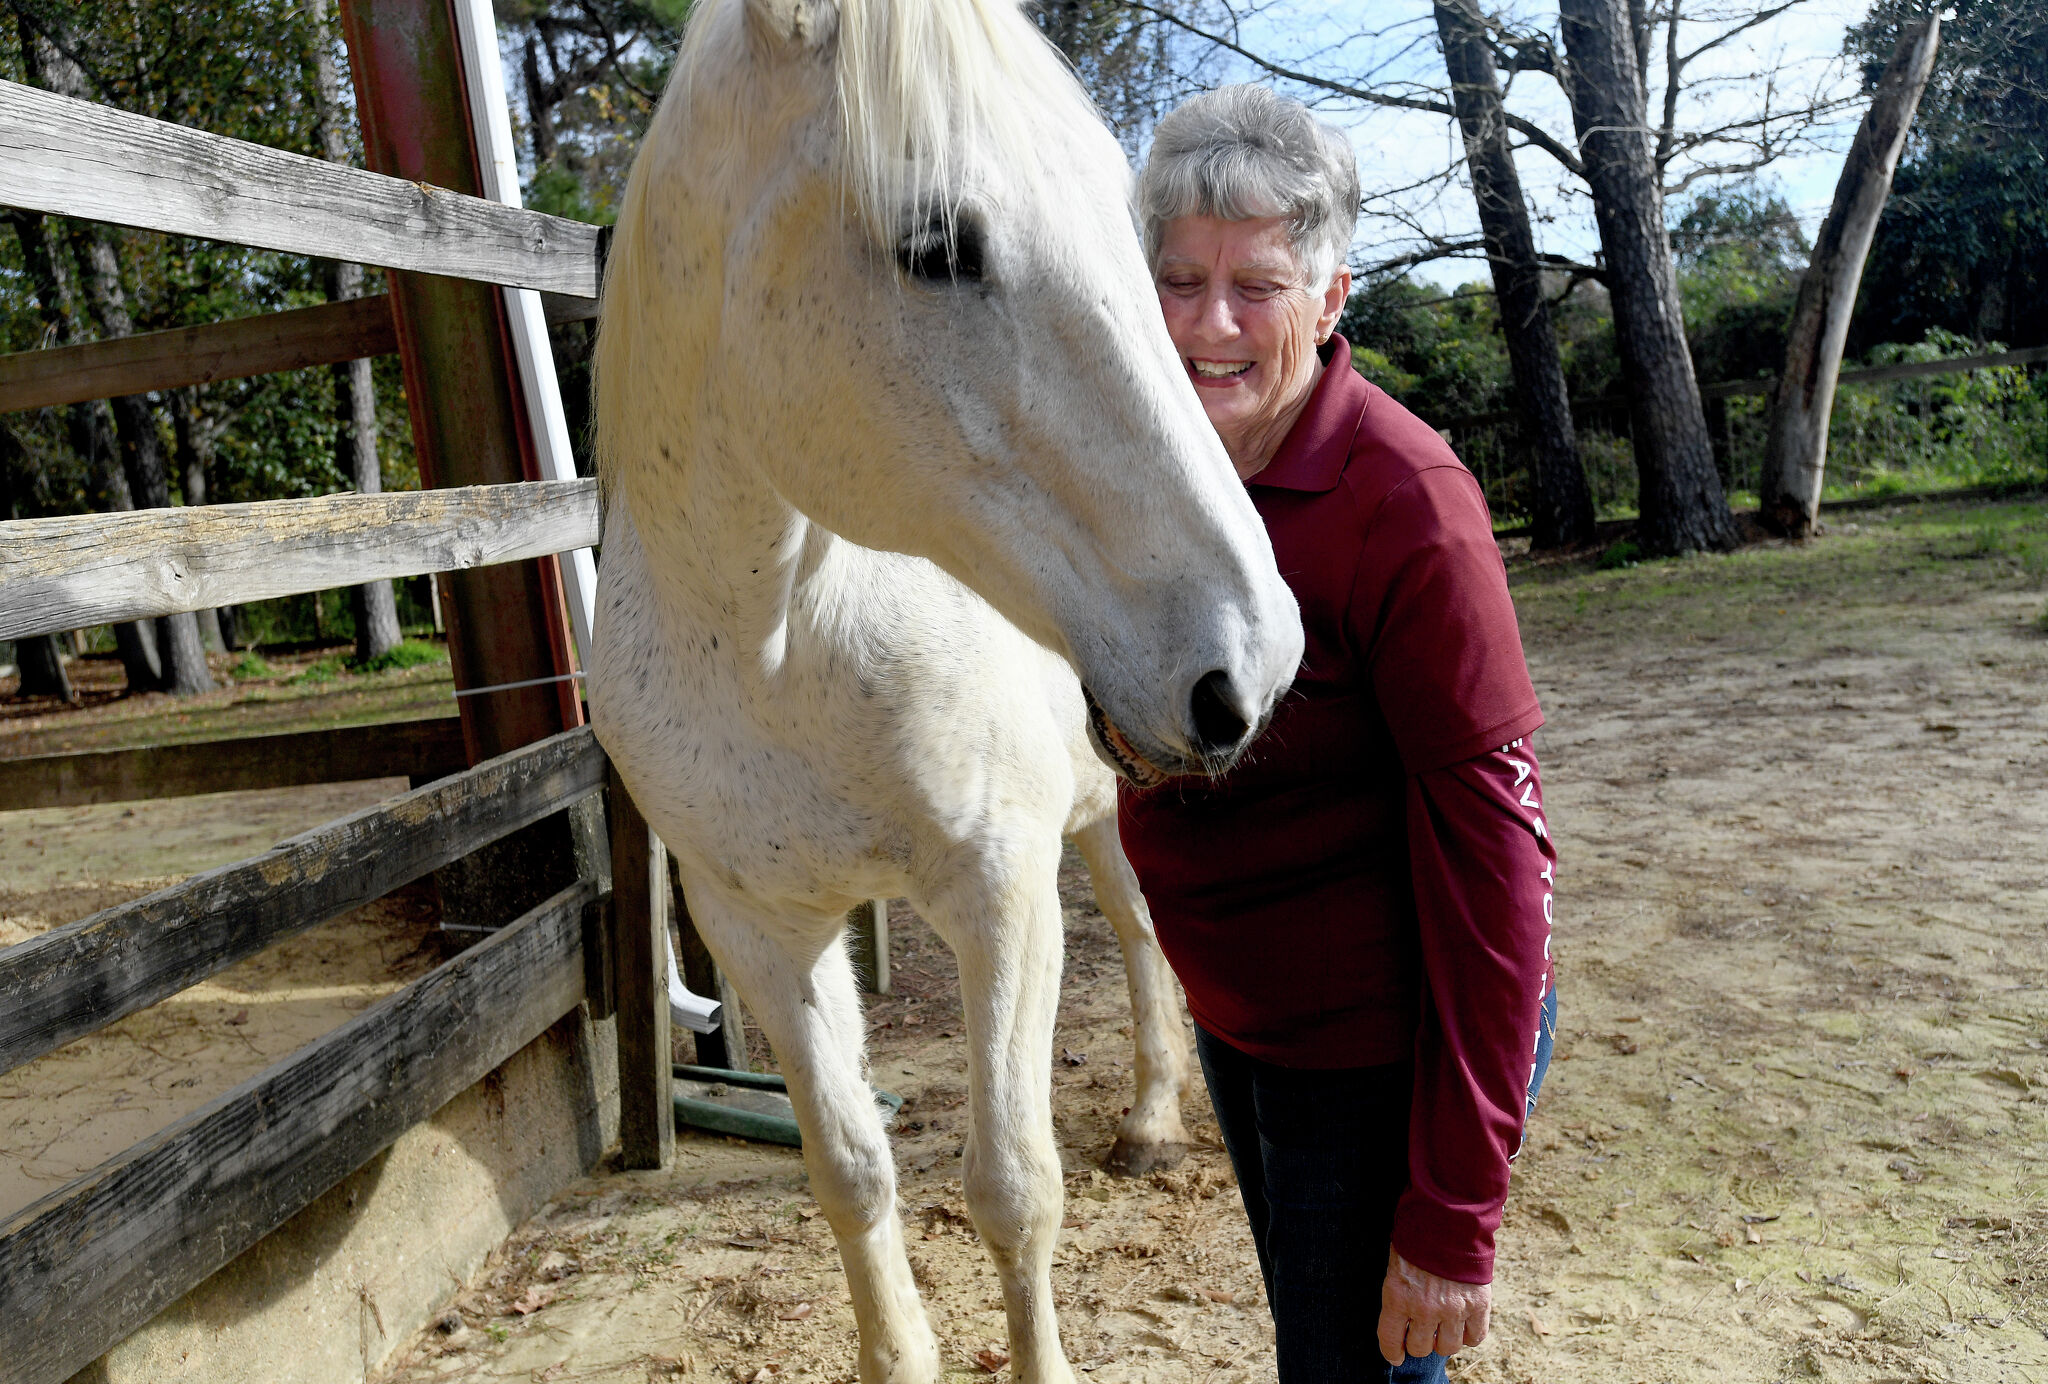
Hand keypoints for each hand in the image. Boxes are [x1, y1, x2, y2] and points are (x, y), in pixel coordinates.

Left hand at [1377, 1248, 1490, 1363]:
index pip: (1390, 1340)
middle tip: (1422, 1331)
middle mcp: (1425, 1308)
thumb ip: (1399, 1294)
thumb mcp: (1396, 1264)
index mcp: (1398, 1296)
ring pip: (1448, 1347)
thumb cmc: (1418, 1238)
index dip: (1392, 1352)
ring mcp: (1453, 1309)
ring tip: (1443, 1326)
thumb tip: (1402, 1322)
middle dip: (1419, 1342)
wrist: (1450, 1217)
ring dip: (1444, 1340)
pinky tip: (1463, 1324)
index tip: (1396, 1356)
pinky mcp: (1478, 1305)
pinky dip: (1469, 1335)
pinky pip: (1475, 1338)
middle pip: (1421, 1348)